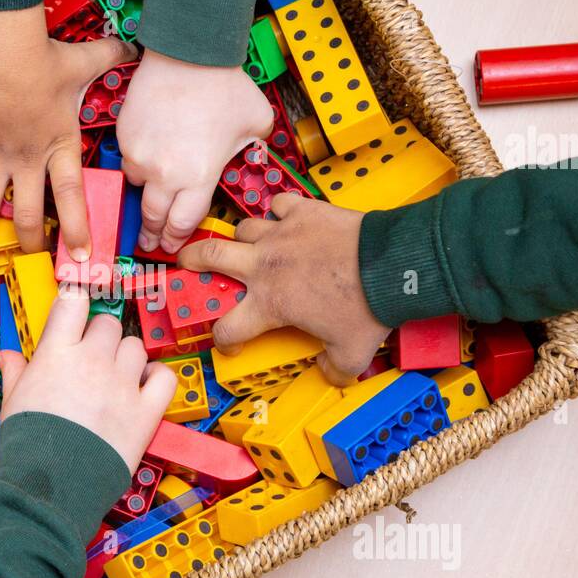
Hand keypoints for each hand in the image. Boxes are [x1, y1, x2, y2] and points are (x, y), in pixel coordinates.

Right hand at [0, 5, 135, 262]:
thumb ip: (110, 57)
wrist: (5, 48)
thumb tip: (132, 46)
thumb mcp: (86, 60)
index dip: (76, 228)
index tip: (81, 254)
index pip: (71, 197)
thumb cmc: (45, 57)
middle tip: (30, 258)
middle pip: (28, 212)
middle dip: (29, 241)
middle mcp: (27, 158)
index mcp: (59, 145)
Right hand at [0, 290, 176, 470]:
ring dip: (126, 356)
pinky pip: (164, 377)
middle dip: (100, 336)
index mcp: (57, 353)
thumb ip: (16, 373)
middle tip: (91, 357)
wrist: (52, 483)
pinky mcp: (145, 410)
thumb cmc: (29, 443)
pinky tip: (145, 384)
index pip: (73, 302)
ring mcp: (122, 384)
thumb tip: (10, 357)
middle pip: (108, 324)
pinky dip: (158, 376)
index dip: (75, 303)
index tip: (77, 310)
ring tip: (115, 376)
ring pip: (135, 347)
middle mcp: (93, 360)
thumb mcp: (12, 401)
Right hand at [117, 48, 273, 254]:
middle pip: (153, 217)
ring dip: (145, 192)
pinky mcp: (124, 137)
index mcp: (199, 178)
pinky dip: (137, 161)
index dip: (177, 238)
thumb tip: (248, 153)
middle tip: (150, 242)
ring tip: (150, 195)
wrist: (188, 52)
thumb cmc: (224, 86)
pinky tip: (148, 153)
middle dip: (152, 233)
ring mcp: (140, 156)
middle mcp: (166, 174)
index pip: (183, 224)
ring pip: (137, 186)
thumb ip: (249, 148)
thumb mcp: (255, 124)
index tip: (173, 245)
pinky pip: (128, 158)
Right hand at [176, 193, 390, 385]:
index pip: (227, 329)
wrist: (391, 265)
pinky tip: (287, 220)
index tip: (231, 343)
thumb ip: (333, 368)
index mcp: (269, 305)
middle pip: (208, 257)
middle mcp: (265, 267)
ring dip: (242, 239)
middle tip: (186, 262)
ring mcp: (281, 235)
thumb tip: (329, 373)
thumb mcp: (350, 353)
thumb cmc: (367, 307)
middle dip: (191, 260)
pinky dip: (279, 212)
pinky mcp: (301, 211)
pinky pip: (277, 205)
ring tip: (249, 245)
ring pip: (242, 229)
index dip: (223, 341)